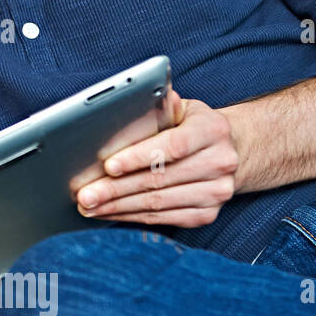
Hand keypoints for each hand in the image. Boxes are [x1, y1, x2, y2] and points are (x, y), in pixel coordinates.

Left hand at [72, 89, 240, 227]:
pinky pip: (163, 218)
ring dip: (118, 207)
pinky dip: (132, 217)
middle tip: (85, 195)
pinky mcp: (207, 214)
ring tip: (89, 207)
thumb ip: (161, 106)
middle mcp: (219, 162)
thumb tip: (137, 98)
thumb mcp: (183, 109)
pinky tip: (110, 213)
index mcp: (212, 130)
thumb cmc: (194, 127)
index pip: (172, 146)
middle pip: (159, 179)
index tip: (108, 166)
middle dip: (116, 189)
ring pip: (158, 203)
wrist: (231, 152)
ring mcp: (216, 192)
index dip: (138, 157)